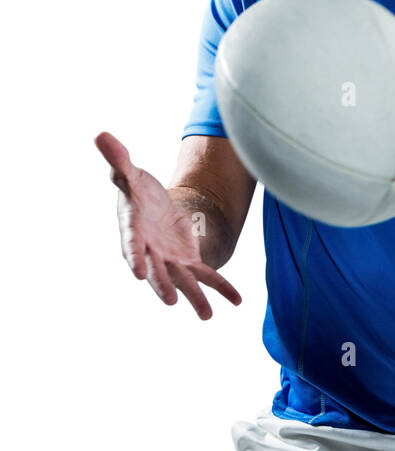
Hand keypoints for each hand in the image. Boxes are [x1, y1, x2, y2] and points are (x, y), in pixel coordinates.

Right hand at [95, 130, 241, 319]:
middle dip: (163, 286)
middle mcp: (150, 252)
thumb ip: (118, 159)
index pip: (132, 246)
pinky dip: (223, 287)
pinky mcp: (189, 260)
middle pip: (156, 271)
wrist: (153, 206)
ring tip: (207, 316)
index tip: (138, 273)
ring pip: (183, 280)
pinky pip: (208, 276)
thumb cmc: (137, 190)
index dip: (135, 259)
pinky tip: (238, 301)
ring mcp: (170, 259)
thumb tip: (100, 134)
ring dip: (196, 297)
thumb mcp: (129, 173)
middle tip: (172, 303)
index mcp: (132, 231)